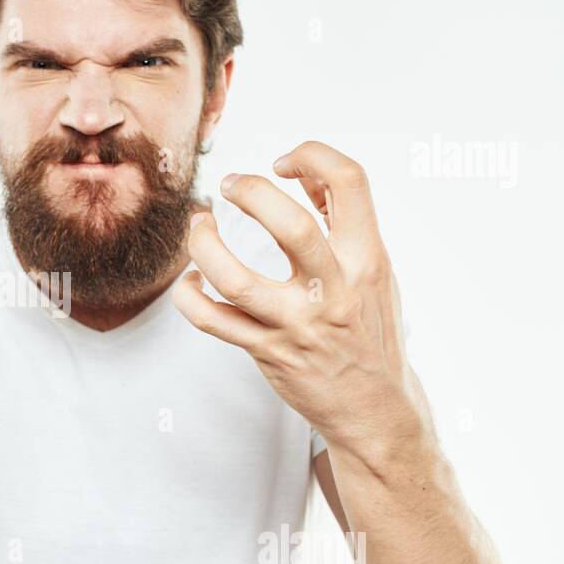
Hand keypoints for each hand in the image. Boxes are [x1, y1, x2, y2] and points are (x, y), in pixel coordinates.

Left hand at [172, 141, 421, 453]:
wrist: (375, 408)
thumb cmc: (370, 330)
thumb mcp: (375, 270)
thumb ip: (342, 221)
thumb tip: (303, 175)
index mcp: (367, 259)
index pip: (351, 182)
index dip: (312, 155)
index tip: (284, 163)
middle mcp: (333, 289)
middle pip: (288, 226)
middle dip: (250, 191)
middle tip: (228, 185)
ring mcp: (297, 324)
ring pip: (234, 278)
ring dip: (203, 244)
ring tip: (199, 227)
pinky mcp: (267, 352)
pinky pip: (211, 320)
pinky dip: (189, 296)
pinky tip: (191, 282)